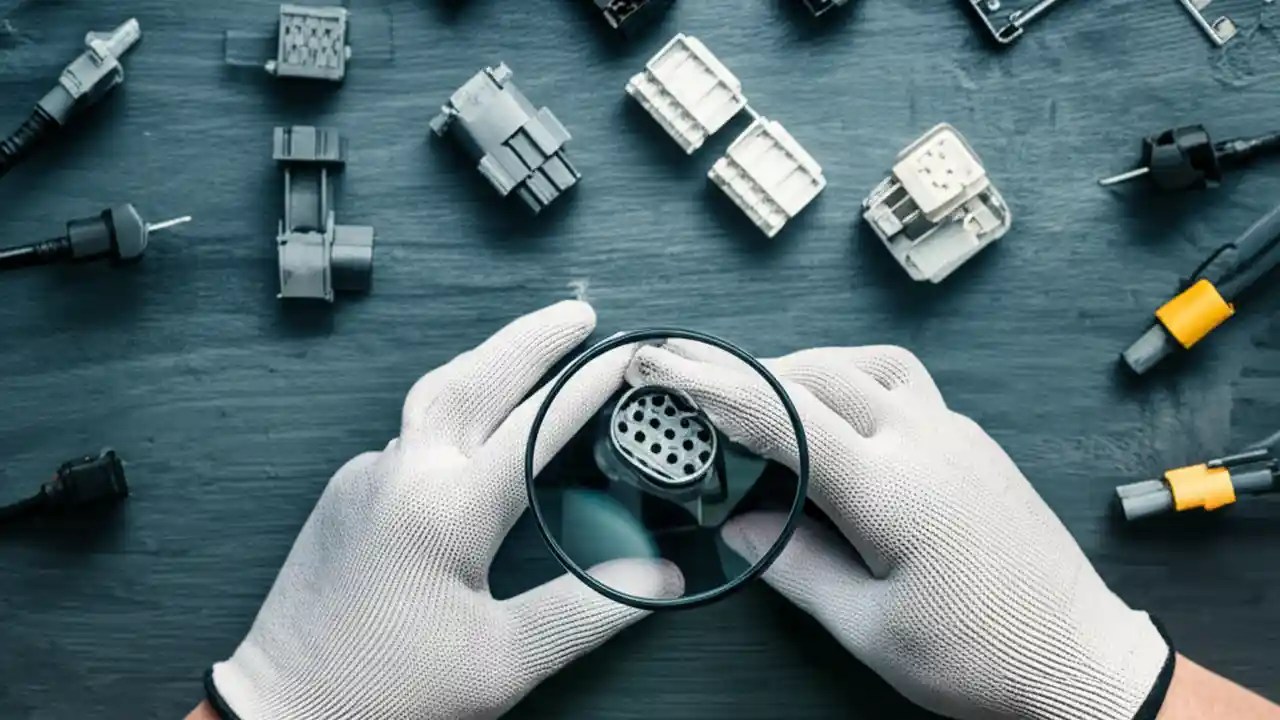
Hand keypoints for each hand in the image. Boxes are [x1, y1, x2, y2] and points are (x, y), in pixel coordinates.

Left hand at [207, 301, 681, 719]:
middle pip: (475, 378)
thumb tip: (657, 578)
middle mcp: (402, 476)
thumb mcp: (502, 662)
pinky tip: (474, 420)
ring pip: (434, 393)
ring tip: (531, 345)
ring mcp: (366, 478)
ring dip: (487, 360)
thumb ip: (586, 609)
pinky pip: (407, 431)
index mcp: (446, 512)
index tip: (626, 358)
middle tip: (578, 314)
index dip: (587, 387)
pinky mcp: (346, 494)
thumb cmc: (387, 694)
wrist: (283, 710)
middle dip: (531, 337)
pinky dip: (450, 406)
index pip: (535, 427)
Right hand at [629, 343, 1171, 719]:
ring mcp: (958, 436)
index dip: (715, 389)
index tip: (666, 368)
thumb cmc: (984, 655)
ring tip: (765, 394)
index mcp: (892, 491)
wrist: (1081, 659)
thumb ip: (795, 566)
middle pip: (821, 373)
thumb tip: (740, 528)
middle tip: (699, 380)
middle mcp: (926, 444)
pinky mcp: (976, 443)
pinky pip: (907, 383)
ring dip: (809, 367)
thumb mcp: (869, 628)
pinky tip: (837, 418)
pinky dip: (855, 382)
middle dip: (751, 370)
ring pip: (869, 363)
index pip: (784, 418)